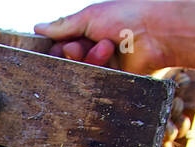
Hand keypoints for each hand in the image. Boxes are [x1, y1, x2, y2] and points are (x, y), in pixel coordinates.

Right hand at [34, 1, 172, 73]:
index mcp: (88, 31)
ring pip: (80, 72)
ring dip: (90, 58)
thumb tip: (37, 28)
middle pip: (68, 61)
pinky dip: (98, 69)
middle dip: (71, 54)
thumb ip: (63, 26)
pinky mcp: (112, 79)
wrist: (158, 32)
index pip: (61, 44)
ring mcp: (103, 64)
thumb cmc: (127, 16)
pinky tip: (109, 57)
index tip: (60, 46)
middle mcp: (94, 48)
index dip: (57, 47)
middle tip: (78, 48)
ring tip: (106, 47)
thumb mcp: (90, 16)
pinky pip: (94, 82)